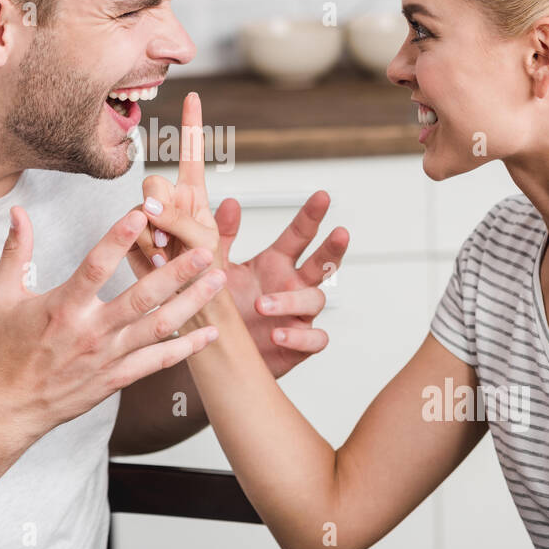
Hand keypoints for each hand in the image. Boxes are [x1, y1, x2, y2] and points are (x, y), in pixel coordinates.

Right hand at [0, 205, 224, 437]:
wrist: (12, 405)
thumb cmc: (8, 348)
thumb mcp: (2, 296)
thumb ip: (16, 251)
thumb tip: (17, 212)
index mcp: (62, 308)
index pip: (95, 267)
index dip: (118, 239)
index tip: (140, 213)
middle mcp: (90, 332)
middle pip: (140, 298)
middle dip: (176, 273)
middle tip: (203, 250)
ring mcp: (107, 357)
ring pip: (158, 327)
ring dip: (191, 303)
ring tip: (217, 280)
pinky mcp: (117, 378)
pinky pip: (158, 361)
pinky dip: (186, 348)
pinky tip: (209, 333)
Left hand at [129, 92, 349, 377]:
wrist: (224, 355)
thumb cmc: (224, 305)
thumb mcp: (214, 264)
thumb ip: (208, 233)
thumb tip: (211, 198)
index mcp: (276, 263)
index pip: (298, 233)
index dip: (311, 214)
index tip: (322, 193)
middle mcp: (292, 285)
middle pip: (323, 261)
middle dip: (332, 246)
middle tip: (339, 231)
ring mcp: (298, 315)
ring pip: (314, 300)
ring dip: (290, 299)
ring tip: (262, 303)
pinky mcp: (297, 344)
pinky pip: (312, 339)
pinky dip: (298, 336)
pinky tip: (278, 334)